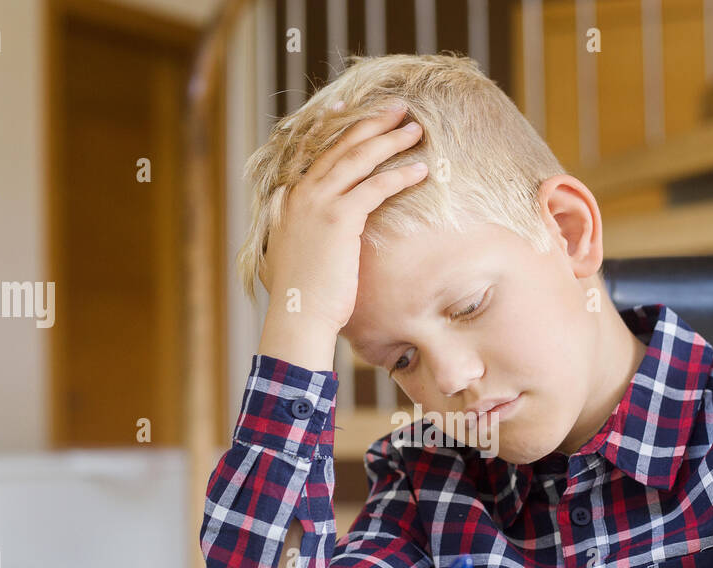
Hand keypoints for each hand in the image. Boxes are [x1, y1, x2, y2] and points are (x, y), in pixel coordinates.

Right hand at [260, 100, 427, 333]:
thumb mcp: (296, 254)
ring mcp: (319, 204)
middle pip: (341, 147)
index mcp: (291, 199)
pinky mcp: (339, 219)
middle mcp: (302, 194)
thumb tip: (313, 236)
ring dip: (389, 140)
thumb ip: (303, 234)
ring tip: (415, 128)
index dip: (336, 127)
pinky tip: (420, 169)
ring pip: (359, 160)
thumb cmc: (302, 295)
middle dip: (372, 123)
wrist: (297, 314)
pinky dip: (399, 175)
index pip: (317, 153)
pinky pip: (375, 188)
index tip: (349, 107)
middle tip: (398, 108)